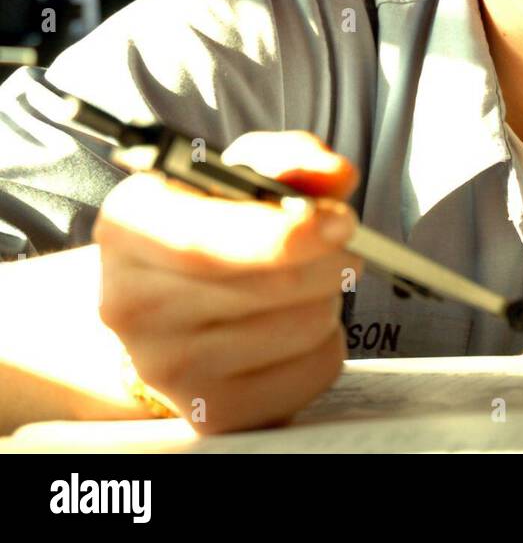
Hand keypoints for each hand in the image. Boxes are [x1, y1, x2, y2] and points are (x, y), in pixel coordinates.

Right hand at [93, 131, 364, 434]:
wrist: (159, 310)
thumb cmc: (211, 229)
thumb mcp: (238, 176)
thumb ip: (290, 160)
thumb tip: (335, 174)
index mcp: (131, 226)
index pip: (207, 243)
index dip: (286, 234)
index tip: (342, 220)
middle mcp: (134, 303)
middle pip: (273, 287)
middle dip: (330, 258)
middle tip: (340, 244)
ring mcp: (168, 368)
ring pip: (305, 325)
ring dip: (329, 297)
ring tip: (301, 286)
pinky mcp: (214, 412)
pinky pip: (317, 369)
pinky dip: (328, 342)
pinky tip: (294, 327)